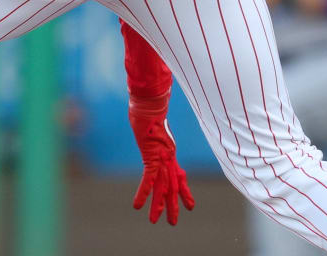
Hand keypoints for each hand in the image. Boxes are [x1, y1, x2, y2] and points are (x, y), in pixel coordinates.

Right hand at [129, 101, 195, 224]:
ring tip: (156, 221)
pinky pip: (148, 178)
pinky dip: (143, 192)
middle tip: (173, 223)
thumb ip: (154, 124)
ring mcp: (161, 158)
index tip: (189, 202)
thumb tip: (149, 116)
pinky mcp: (152, 157)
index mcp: (170, 153)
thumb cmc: (150, 108)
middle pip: (172, 187)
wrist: (152, 104)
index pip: (180, 175)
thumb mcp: (154, 121)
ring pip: (162, 187)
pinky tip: (137, 205)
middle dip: (172, 205)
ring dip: (158, 205)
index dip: (185, 190)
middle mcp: (167, 158)